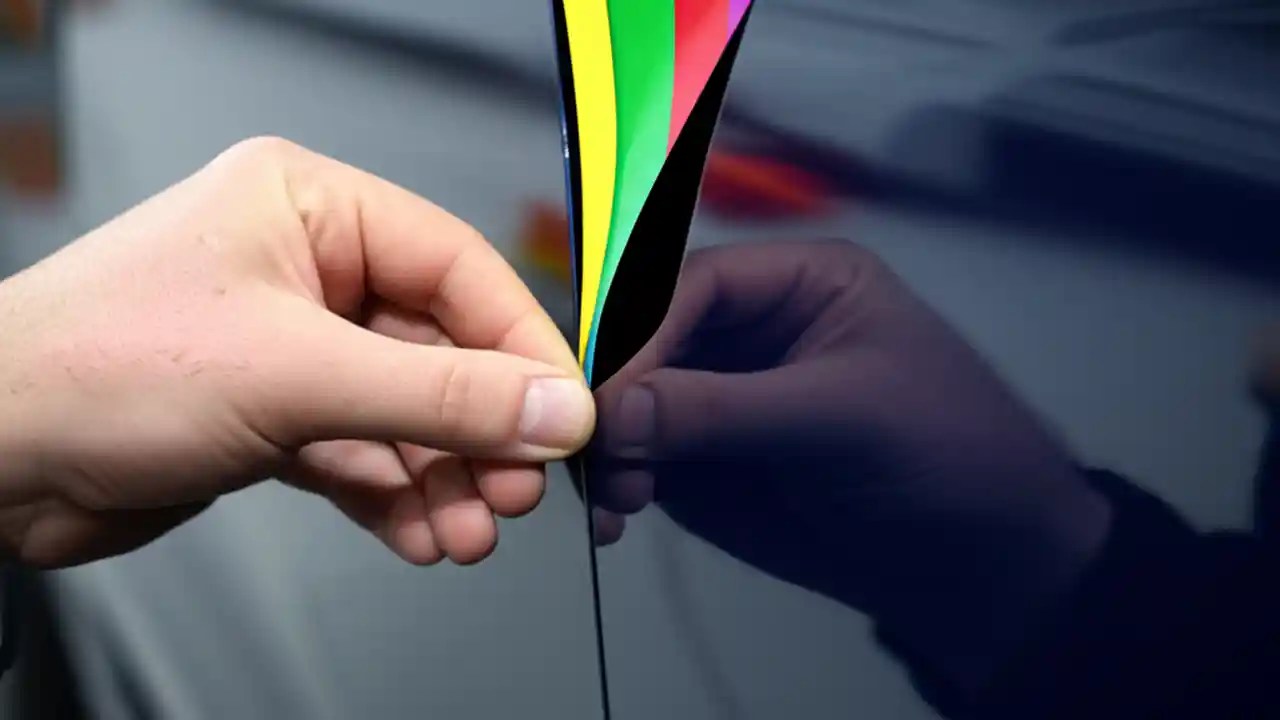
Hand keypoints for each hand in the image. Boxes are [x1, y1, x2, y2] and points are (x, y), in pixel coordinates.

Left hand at [0, 137, 593, 567]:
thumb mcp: (298, 376)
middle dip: (478, 428)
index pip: (456, 266)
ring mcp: (290, 344)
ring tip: (470, 530)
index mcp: (308, 207)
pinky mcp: (273, 413)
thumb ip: (440, 397)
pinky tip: (423, 534)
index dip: (519, 344)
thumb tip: (551, 408)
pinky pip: (362, 450)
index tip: (562, 413)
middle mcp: (304, 267)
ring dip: (442, 476)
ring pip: (403, 410)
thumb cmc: (95, 369)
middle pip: (436, 347)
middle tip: (516, 488)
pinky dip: (395, 494)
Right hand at [589, 240, 1109, 692]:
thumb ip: (723, 410)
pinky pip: (640, 460)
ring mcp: (720, 398)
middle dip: (613, 393)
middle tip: (592, 451)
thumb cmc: (943, 455)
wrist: (980, 566)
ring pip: (630, 403)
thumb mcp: (840, 419)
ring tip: (617, 501)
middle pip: (645, 338)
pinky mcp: (707, 462)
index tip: (603, 395)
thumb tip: (611, 412)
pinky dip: (617, 487)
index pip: (691, 284)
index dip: (638, 331)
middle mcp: (747, 330)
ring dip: (608, 448)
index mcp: (796, 283)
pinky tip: (618, 520)